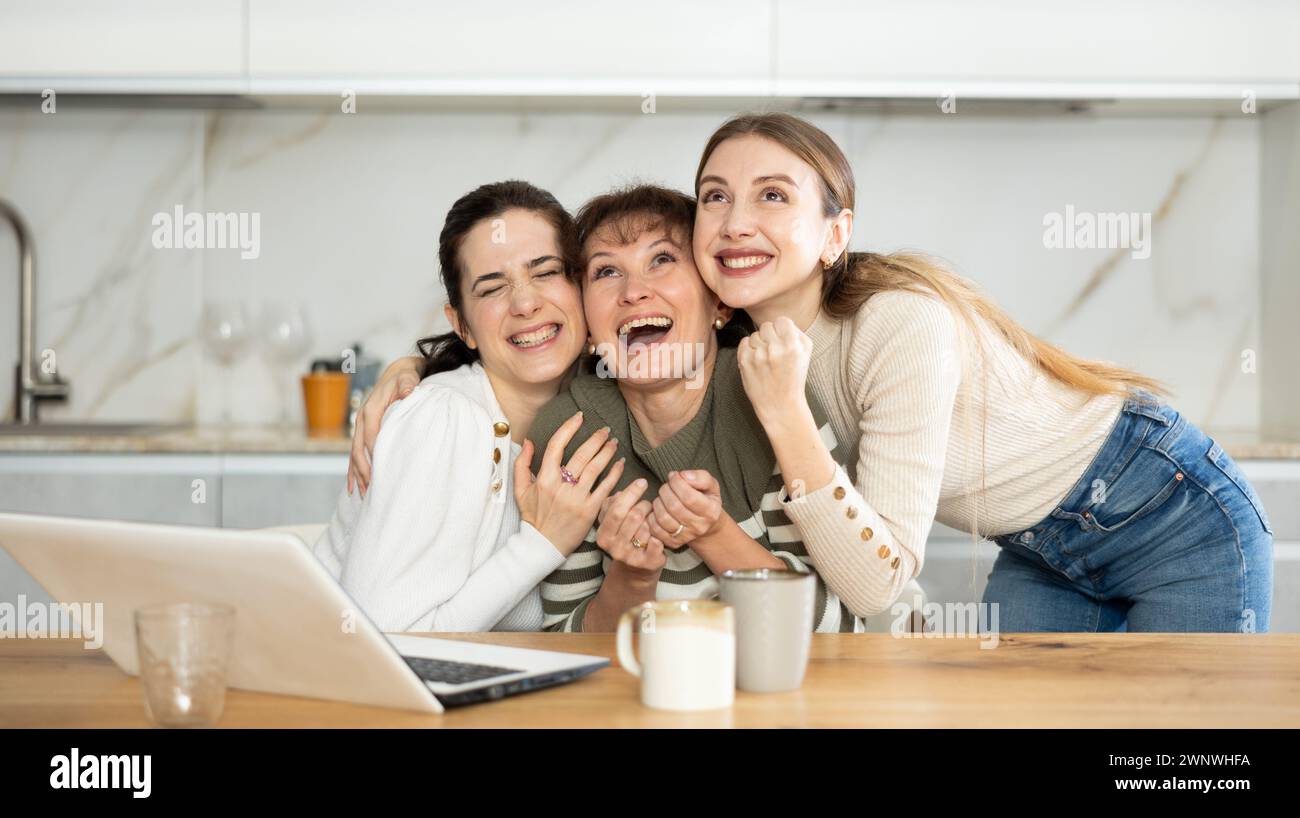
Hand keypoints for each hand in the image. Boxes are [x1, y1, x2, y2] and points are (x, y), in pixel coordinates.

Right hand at [348, 356, 422, 496]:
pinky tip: (354, 487)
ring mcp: (361, 427)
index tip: (383, 469)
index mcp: (371, 409)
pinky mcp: (363, 433)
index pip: (371, 435)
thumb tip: (409, 391)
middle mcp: (362, 419)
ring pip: (355, 455)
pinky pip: (356, 455)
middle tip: (372, 488)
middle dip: (364, 469)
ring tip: (363, 494)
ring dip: (358, 475)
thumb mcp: (408, 378)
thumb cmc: (405, 378)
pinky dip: (354, 471)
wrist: (398, 374)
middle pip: (358, 449)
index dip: (375, 452)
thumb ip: (408, 385)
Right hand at [515, 412, 624, 555]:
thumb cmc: (532, 517)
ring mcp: (576, 499)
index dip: (569, 428)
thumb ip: (522, 463)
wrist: (542, 546)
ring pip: (595, 468)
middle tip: (605, 429)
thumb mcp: (520, 490)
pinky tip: (620, 464)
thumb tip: (528, 441)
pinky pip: (605, 488)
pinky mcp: (589, 511)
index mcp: (544, 479)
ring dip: (606, 452)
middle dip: (595, 439)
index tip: (579, 417)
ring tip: (613, 442)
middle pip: (581, 455)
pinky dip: (614, 474)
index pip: (557, 445)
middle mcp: (560, 486)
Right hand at [594, 478, 665, 575]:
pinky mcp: (648, 563)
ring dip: (652, 519)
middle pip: (634, 516)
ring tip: (652, 519)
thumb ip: (612, 505)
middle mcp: (614, 548)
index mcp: (603, 535)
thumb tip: (620, 493)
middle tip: (648, 504)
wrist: (634, 571)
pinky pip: (658, 540)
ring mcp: (631, 557)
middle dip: (644, 505)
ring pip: (647, 527)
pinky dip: (660, 533)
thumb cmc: (625, 539)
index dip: (631, 492)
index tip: (642, 482)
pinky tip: (658, 532)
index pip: (617, 508)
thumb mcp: (612, 522)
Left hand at [646, 470, 722, 549]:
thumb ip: (700, 477)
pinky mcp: (673, 543)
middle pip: (674, 507)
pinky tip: (657, 509)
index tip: (674, 476)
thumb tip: (684, 476)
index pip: (689, 497)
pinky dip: (652, 517)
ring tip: (662, 497)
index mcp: (711, 511)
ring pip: (663, 518)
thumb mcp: (710, 485)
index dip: (677, 483)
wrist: (706, 525)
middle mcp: (700, 526)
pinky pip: (656, 530)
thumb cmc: (705, 500)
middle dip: (665, 491)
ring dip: (657, 503)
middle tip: (666, 486)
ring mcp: (686, 537)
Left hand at [736, 317, 813, 426]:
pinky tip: (756, 360)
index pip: (782, 320)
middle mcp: (775, 349)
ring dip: (759, 344)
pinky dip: (749, 349)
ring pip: (754, 335)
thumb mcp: (806, 354)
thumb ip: (797, 333)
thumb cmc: (794, 379)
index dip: (782, 329)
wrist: (780, 406)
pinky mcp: (745, 362)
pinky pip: (743, 342)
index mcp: (792, 346)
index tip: (782, 338)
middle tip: (774, 350)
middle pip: (766, 326)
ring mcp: (758, 356)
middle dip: (770, 336)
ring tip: (766, 359)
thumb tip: (784, 323)